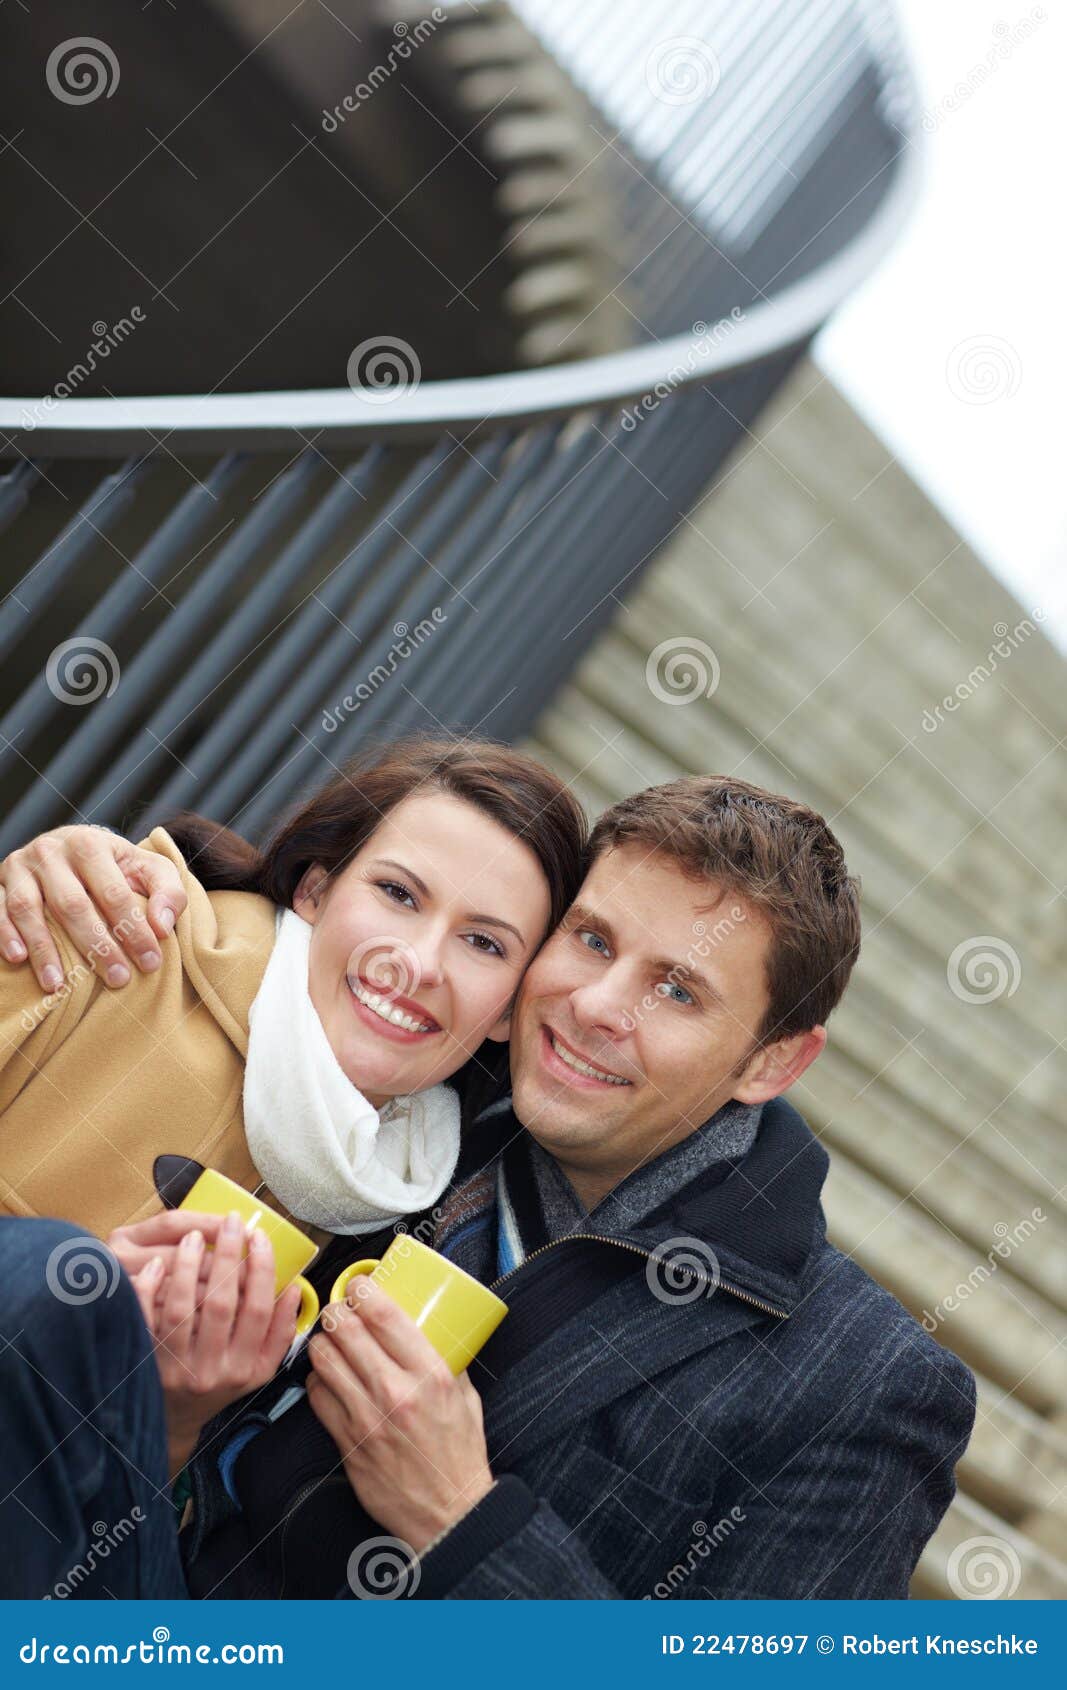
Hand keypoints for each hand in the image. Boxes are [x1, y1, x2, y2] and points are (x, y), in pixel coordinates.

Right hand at [0, 825, 185, 990]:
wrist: (72, 848)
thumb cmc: (117, 868)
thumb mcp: (149, 869)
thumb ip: (169, 892)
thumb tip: (162, 926)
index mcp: (91, 845)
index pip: (114, 892)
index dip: (134, 929)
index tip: (151, 962)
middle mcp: (52, 851)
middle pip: (73, 904)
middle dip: (97, 946)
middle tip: (117, 979)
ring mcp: (21, 866)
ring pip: (29, 908)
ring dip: (43, 949)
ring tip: (58, 985)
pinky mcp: (0, 882)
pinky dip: (5, 933)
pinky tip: (18, 959)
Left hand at [129, 1211, 301, 1478]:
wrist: (174, 1421)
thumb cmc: (220, 1383)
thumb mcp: (260, 1369)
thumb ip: (280, 1332)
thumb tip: (293, 1289)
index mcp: (247, 1367)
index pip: (259, 1309)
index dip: (261, 1269)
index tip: (259, 1237)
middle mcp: (213, 1370)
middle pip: (222, 1304)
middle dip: (228, 1257)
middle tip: (231, 1222)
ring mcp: (177, 1368)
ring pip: (183, 1310)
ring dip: (189, 1268)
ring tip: (195, 1236)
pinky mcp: (147, 1363)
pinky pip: (146, 1321)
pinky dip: (149, 1291)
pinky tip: (158, 1265)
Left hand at [306, 1278, 493, 1555]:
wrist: (448, 1512)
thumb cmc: (459, 1454)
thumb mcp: (465, 1395)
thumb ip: (445, 1360)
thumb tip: (427, 1328)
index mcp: (430, 1375)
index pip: (384, 1316)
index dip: (364, 1291)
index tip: (360, 1284)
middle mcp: (395, 1392)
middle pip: (346, 1331)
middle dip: (338, 1311)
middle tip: (341, 1309)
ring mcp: (367, 1419)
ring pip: (324, 1360)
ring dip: (323, 1342)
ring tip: (331, 1340)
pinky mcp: (347, 1442)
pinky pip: (317, 1398)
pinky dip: (317, 1380)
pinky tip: (327, 1377)